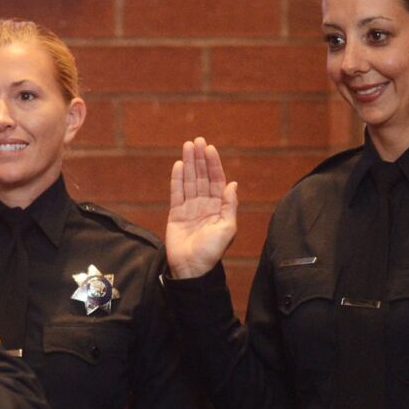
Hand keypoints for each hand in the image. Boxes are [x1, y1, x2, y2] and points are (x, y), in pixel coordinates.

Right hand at [166, 137, 237, 279]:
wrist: (192, 268)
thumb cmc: (212, 251)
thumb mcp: (227, 228)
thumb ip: (229, 205)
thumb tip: (232, 184)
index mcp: (219, 207)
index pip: (216, 181)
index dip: (213, 165)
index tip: (210, 149)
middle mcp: (204, 205)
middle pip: (201, 177)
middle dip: (199, 159)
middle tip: (197, 141)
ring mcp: (189, 208)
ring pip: (188, 181)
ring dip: (188, 164)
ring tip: (187, 147)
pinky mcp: (175, 214)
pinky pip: (175, 193)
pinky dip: (176, 179)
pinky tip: (177, 165)